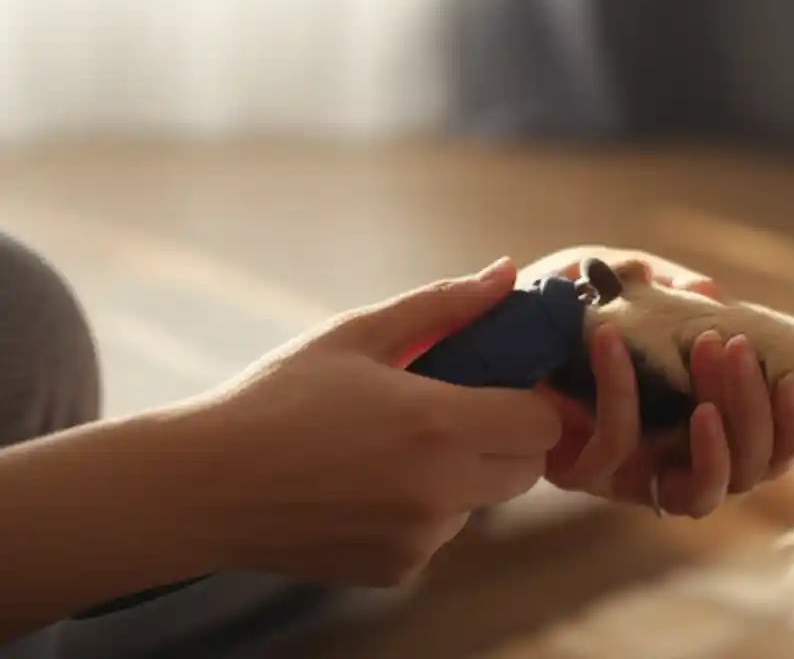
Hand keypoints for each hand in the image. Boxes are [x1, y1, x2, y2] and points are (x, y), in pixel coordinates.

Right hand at [187, 258, 561, 585]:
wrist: (203, 485)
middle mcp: (440, 490)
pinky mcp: (397, 569)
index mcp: (439, 424)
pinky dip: (422, 510)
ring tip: (393, 447)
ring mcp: (420, 538)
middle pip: (527, 468)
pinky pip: (439, 533)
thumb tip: (507, 272)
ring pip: (482, 502)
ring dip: (462, 474)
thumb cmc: (277, 397)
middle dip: (506, 437)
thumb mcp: (358, 334)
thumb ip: (444, 305)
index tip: (499, 384)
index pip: (543, 422)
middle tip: (453, 410)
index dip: (530, 399)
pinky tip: (367, 485)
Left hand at [523, 246, 793, 517]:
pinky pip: (616, 448)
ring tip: (705, 356)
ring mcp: (632, 478)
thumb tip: (711, 292)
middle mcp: (677, 465)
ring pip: (702, 491)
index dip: (793, 428)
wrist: (500, 329)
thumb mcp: (629, 290)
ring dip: (717, 431)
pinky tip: (614, 342)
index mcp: (704, 432)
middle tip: (733, 346)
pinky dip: (622, 394)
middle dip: (753, 411)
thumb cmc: (574, 312)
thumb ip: (670, 294)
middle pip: (748, 473)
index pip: (771, 452)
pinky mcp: (582, 474)